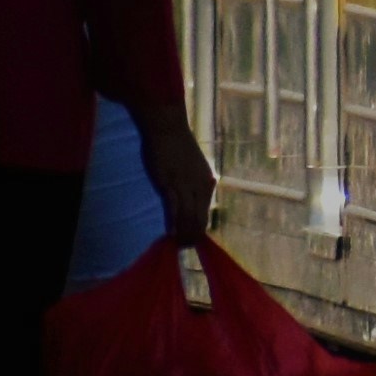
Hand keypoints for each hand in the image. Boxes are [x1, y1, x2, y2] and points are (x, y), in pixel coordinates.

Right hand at [143, 111, 216, 245]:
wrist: (168, 128)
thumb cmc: (178, 146)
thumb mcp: (194, 167)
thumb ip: (194, 183)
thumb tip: (191, 199)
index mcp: (207, 182)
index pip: (206, 212)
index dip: (200, 228)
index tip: (193, 240)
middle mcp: (200, 186)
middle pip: (199, 218)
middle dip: (193, 236)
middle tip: (185, 248)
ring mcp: (186, 185)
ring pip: (188, 216)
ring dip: (184, 233)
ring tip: (179, 246)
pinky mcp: (170, 183)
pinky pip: (174, 208)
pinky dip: (174, 222)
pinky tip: (172, 233)